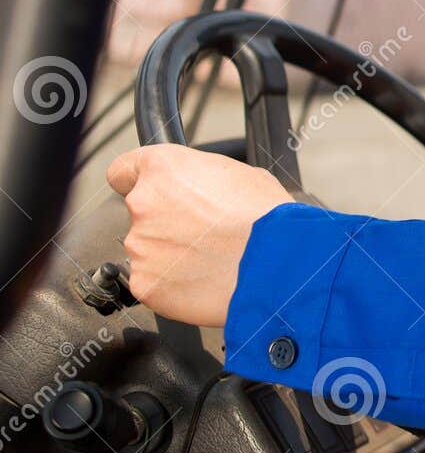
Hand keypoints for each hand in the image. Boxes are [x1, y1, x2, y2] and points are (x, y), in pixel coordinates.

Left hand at [106, 144, 293, 326]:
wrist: (275, 263)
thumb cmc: (266, 217)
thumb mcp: (242, 174)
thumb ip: (203, 178)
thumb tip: (201, 188)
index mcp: (163, 169)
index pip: (122, 171)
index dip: (136, 181)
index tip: (148, 191)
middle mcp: (143, 205)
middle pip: (141, 214)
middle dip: (166, 222)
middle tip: (202, 232)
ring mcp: (141, 247)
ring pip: (148, 249)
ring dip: (171, 253)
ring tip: (210, 258)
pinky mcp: (145, 283)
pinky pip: (153, 281)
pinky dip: (173, 283)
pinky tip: (203, 279)